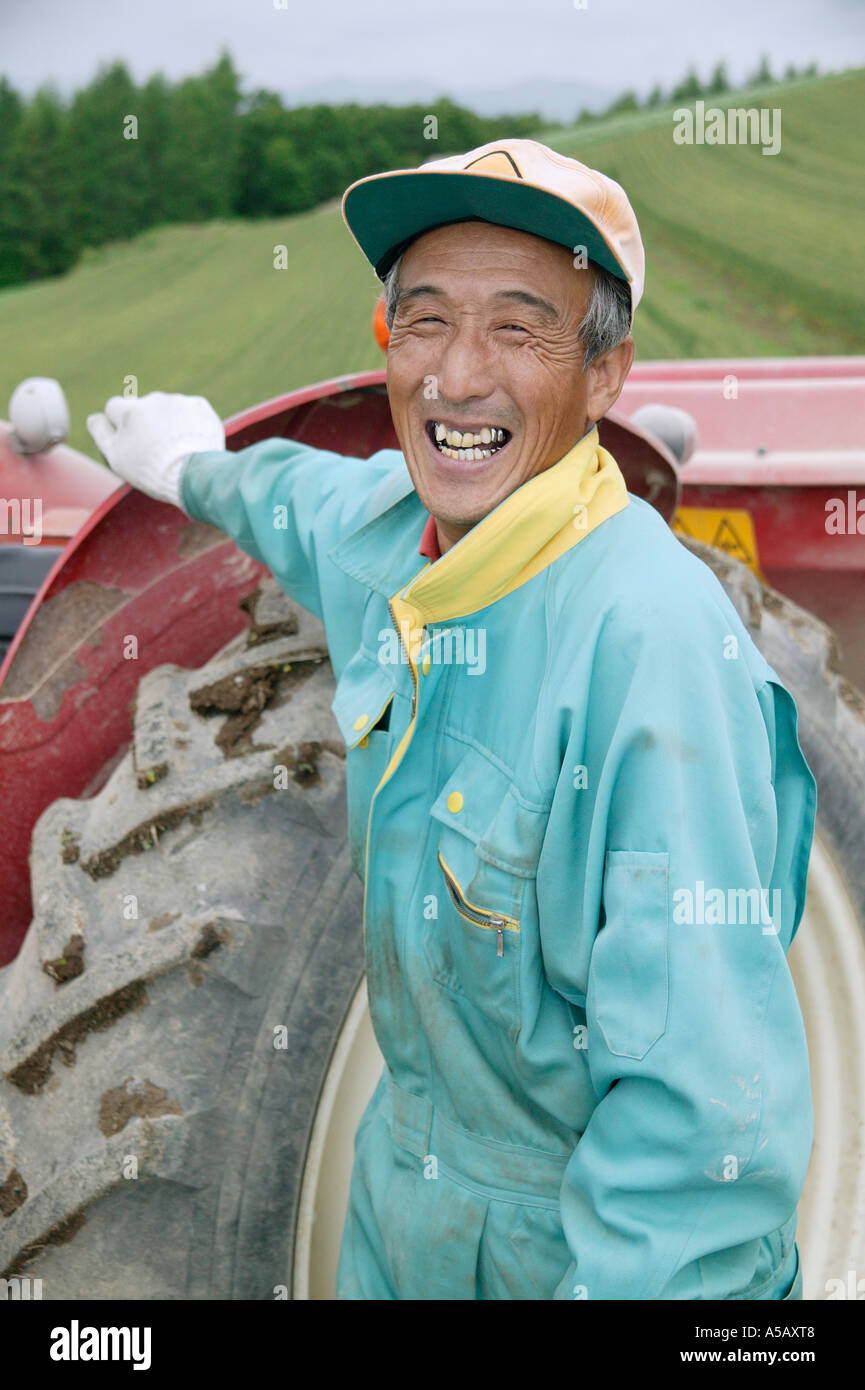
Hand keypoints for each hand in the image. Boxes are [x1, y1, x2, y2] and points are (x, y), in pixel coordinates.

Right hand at [86, 391, 224, 507]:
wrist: (193, 474)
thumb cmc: (151, 470)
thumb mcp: (117, 457)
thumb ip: (101, 434)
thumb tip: (94, 418)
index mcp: (129, 411)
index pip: (114, 408)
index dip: (119, 426)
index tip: (130, 442)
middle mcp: (153, 399)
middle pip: (143, 407)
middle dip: (146, 423)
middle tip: (156, 451)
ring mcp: (178, 401)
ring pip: (167, 408)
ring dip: (169, 422)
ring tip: (176, 449)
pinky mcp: (201, 407)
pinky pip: (190, 411)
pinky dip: (190, 423)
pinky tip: (192, 442)